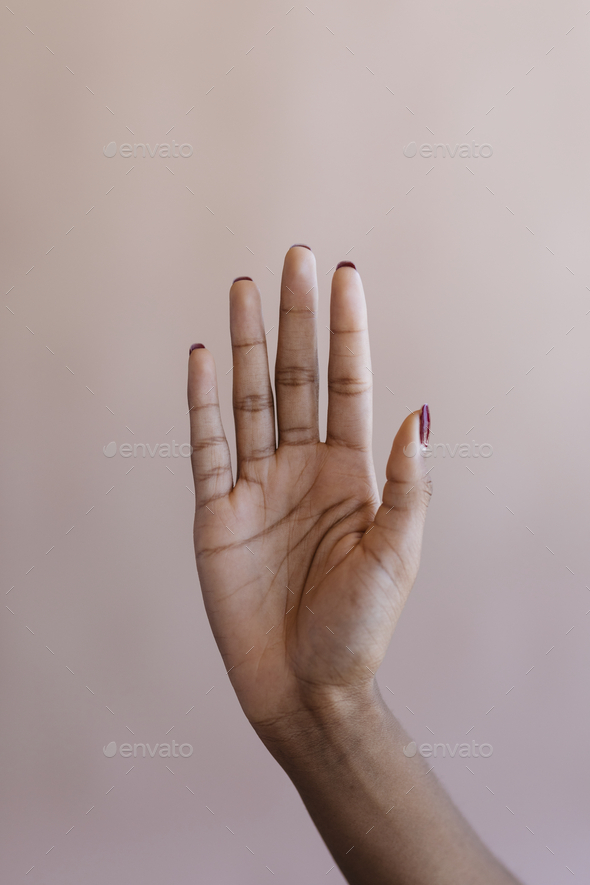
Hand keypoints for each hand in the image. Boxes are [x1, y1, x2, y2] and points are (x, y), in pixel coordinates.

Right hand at [187, 247, 431, 737]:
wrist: (304, 687)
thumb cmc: (358, 628)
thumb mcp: (396, 553)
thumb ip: (408, 482)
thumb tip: (422, 408)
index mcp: (350, 472)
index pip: (346, 383)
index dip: (346, 329)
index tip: (346, 273)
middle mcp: (302, 467)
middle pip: (296, 376)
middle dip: (296, 317)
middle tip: (294, 257)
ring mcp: (257, 485)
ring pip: (251, 399)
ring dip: (248, 343)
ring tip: (245, 287)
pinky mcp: (217, 512)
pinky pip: (207, 447)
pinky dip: (203, 403)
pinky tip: (205, 357)